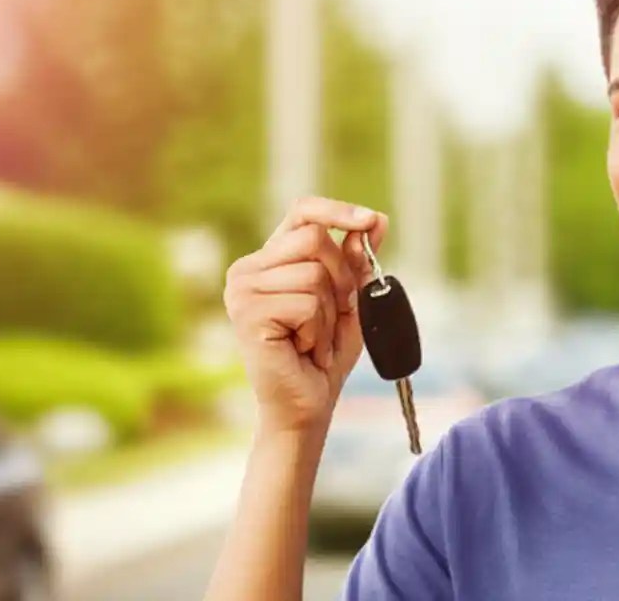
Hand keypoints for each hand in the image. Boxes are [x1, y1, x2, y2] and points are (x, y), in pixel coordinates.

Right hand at [223, 197, 389, 433]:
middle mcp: (248, 269)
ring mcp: (242, 289)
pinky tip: (303, 349)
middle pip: (315, 239)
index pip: (303, 212)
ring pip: (315, 274)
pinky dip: (318, 331)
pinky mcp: (247, 313)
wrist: (306, 407)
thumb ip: (358, 260)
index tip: (370, 221)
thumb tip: (376, 220)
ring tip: (313, 339)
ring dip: (329, 313)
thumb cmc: (324, 355)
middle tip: (334, 316)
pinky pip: (307, 303)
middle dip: (342, 279)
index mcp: (270, 260)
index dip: (338, 211)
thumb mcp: (350, 300)